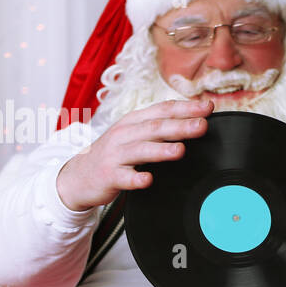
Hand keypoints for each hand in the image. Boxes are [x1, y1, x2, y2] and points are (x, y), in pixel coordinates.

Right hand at [56, 98, 213, 210]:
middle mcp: (124, 135)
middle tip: (202, 126)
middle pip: (155, 128)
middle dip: (180, 126)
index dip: (185, 108)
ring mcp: (115, 155)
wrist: (77, 176)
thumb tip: (194, 120)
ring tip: (180, 150)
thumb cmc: (113, 154)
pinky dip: (136, 179)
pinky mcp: (108, 176)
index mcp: (133, 122)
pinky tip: (148, 180)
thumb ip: (160, 128)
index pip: (162, 110)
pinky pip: (124, 178)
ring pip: (140, 150)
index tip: (208, 107)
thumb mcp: (133, 135)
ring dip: (161, 150)